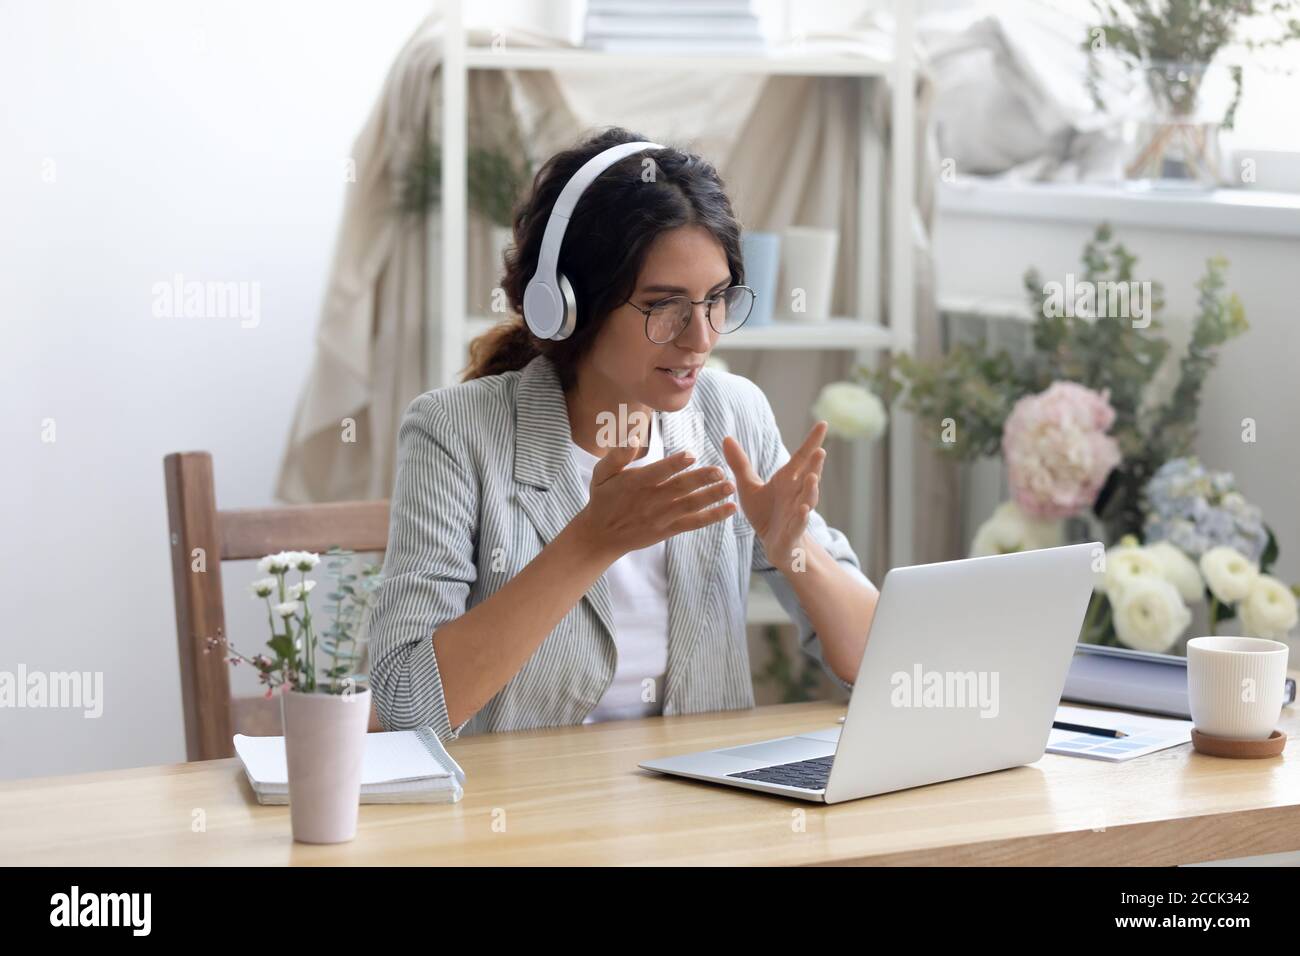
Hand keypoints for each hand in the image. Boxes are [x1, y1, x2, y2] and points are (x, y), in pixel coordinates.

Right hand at [571, 435, 735, 562]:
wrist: (601, 535)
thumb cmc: (603, 498)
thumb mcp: (601, 474)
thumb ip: (617, 455)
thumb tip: (635, 437)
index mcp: (635, 483)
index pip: (658, 472)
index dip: (674, 464)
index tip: (691, 455)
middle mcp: (651, 500)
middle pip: (679, 488)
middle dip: (701, 479)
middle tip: (720, 470)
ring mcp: (661, 517)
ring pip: (690, 505)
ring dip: (712, 496)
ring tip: (731, 487)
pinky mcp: (668, 530)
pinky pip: (694, 523)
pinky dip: (713, 516)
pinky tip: (730, 509)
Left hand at [722, 421, 827, 572]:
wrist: (775, 544)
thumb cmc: (766, 513)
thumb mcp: (749, 486)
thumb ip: (740, 463)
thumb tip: (726, 437)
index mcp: (788, 480)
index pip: (801, 458)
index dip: (812, 442)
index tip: (823, 423)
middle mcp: (797, 494)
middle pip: (808, 476)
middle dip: (815, 464)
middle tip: (820, 450)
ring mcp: (797, 513)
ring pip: (807, 499)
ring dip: (811, 489)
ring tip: (813, 477)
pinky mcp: (792, 532)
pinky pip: (798, 524)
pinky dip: (801, 518)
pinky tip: (803, 511)